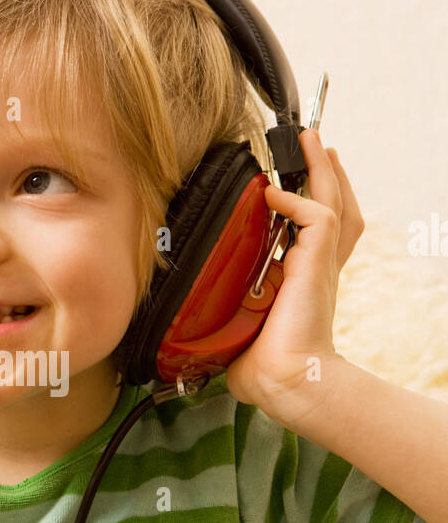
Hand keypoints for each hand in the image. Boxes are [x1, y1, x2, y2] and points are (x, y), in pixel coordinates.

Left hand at [224, 130, 364, 420]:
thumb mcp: (235, 331)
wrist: (283, 380)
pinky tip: (274, 192)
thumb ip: (222, 314)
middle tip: (312, 146)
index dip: (307, 207)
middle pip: (335, 209)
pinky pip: (316, 216)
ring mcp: (318, 265)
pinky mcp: (316, 264)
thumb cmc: (260, 367)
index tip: (287, 188)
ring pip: (333, 203)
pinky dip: (297, 199)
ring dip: (322, 170)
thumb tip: (187, 327)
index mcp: (302, 283)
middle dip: (325, 175)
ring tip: (310, 142)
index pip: (316, 235)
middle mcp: (316, 269)